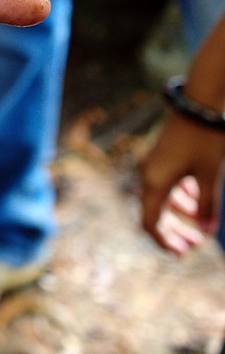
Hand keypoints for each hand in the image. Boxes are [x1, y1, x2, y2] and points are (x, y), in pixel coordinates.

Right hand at [140, 117, 224, 255]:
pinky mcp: (163, 157)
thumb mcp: (209, 175)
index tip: (182, 254)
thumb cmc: (205, 140)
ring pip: (162, 199)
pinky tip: (198, 200)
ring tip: (201, 228)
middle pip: (155, 213)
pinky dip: (180, 197)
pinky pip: (166, 184)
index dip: (164, 242)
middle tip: (194, 247)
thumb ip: (208, 205)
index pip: (150, 223)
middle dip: (175, 232)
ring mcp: (154, 165)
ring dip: (180, 215)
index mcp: (155, 182)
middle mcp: (149, 174)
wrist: (200, 104)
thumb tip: (207, 231)